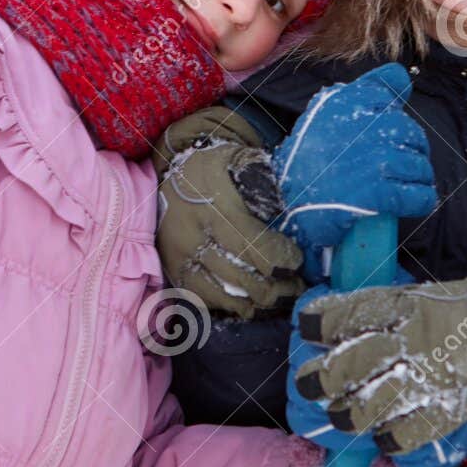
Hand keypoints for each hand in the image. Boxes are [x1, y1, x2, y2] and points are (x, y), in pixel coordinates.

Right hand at [154, 109, 301, 317]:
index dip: (280, 261)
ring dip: (254, 303)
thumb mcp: (237, 161)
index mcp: (214, 210)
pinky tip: (248, 304)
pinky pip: (201, 299)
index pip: (254, 247)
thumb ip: (263, 181)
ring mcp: (179, 257)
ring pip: (222, 296)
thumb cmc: (212, 166)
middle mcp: (193, 237)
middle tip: (296, 288)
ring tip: (277, 300)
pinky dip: (227, 306)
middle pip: (241, 278)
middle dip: (275, 289)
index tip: (297, 263)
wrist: (170, 167)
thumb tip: (292, 207)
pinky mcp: (172, 268)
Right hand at [274, 64, 436, 281]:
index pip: (389, 98)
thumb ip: (370, 88)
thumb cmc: (313, 158)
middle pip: (410, 133)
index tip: (377, 137)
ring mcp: (372, 161)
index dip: (390, 121)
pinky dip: (420, 200)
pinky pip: (418, 195)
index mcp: (347, 102)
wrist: (290, 202)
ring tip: (402, 185)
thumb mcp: (330, 112)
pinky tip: (412, 202)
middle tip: (394, 166)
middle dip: (410, 150)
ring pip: (418, 166)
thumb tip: (402, 76)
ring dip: (418, 178)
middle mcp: (362, 126)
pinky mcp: (377, 193)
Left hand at [288, 281, 466, 466]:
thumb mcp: (420, 293)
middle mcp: (407, 344)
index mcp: (401, 308)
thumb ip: (383, 310)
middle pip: (343, 368)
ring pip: (364, 408)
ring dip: (344, 415)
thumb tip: (337, 327)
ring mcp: (425, 380)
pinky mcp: (445, 411)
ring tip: (341, 414)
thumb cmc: (466, 305)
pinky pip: (403, 436)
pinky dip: (387, 440)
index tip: (306, 328)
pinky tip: (383, 437)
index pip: (342, 317)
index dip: (316, 324)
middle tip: (308, 384)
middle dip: (316, 379)